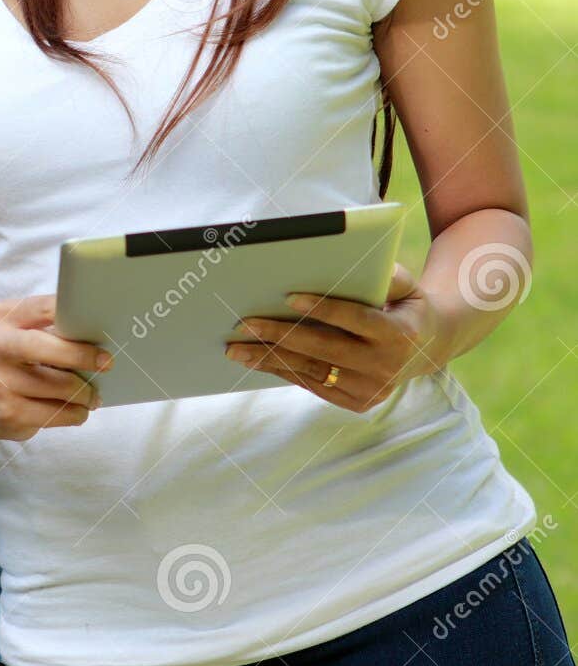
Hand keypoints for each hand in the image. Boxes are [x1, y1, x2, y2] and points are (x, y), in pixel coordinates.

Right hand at [0, 294, 110, 441]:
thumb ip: (56, 331)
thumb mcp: (30, 335)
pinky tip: (79, 411)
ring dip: (85, 393)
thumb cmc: (20, 362)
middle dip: (82, 356)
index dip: (75, 317)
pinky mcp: (6, 412)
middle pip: (44, 346)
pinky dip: (75, 413)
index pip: (44, 308)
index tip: (102, 334)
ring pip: (56, 385)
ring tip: (94, 396)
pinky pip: (54, 414)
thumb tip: (101, 340)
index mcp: (4, 316)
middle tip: (107, 364)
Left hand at [223, 262, 445, 411]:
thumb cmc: (406, 305)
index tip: (288, 296)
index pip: (355, 319)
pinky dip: (284, 371)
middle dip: (281, 335)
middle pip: (324, 348)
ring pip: (313, 371)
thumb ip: (386, 275)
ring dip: (271, 359)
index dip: (322, 308)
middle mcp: (386, 366)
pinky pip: (314, 385)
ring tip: (237, 348)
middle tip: (244, 324)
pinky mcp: (358, 402)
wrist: (429, 348)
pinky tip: (258, 359)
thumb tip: (348, 262)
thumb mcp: (407, 285)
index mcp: (399, 333)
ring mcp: (372, 389)